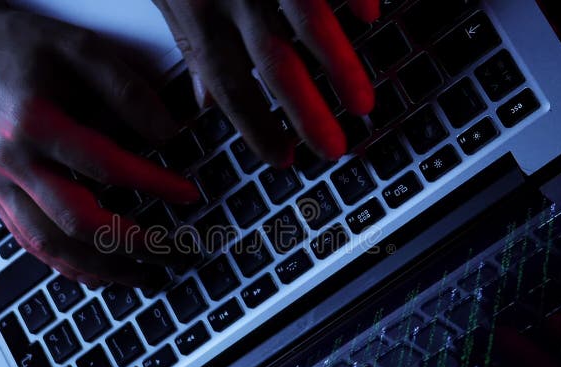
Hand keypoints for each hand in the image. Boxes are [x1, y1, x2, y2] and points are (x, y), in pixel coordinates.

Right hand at [0, 4, 198, 287]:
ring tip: (142, 275)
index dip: (154, 185)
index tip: (188, 194)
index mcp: (34, 122)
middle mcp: (12, 160)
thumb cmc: (12, 46)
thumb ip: (125, 91)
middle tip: (172, 250)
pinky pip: (29, 241)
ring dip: (101, 268)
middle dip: (133, 244)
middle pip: (78, 221)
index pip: (107, 167)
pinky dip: (66, 263)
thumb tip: (168, 132)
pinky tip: (95, 272)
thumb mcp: (77, 48)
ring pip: (51, 243)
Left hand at [154, 0, 378, 165]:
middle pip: (272, 66)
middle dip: (304, 114)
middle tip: (330, 149)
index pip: (228, 85)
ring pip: (308, 23)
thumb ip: (190, 47)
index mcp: (197, 13)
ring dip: (339, 67)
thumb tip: (205, 102)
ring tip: (361, 104)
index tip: (279, 159)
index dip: (255, 127)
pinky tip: (371, 15)